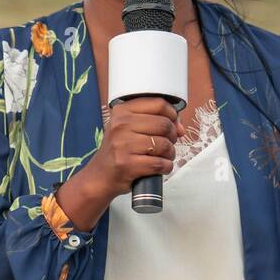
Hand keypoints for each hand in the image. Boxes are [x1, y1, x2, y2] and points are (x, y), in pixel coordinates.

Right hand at [54, 97, 186, 230]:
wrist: (100, 176)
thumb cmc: (119, 151)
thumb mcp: (128, 128)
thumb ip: (153, 121)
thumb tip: (179, 128)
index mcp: (121, 112)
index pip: (158, 104)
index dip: (172, 114)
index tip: (172, 123)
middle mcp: (120, 125)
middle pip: (164, 124)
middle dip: (172, 136)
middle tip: (167, 144)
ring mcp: (123, 145)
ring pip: (164, 144)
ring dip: (170, 153)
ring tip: (163, 157)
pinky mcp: (127, 164)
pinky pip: (160, 163)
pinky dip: (166, 167)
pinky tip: (160, 167)